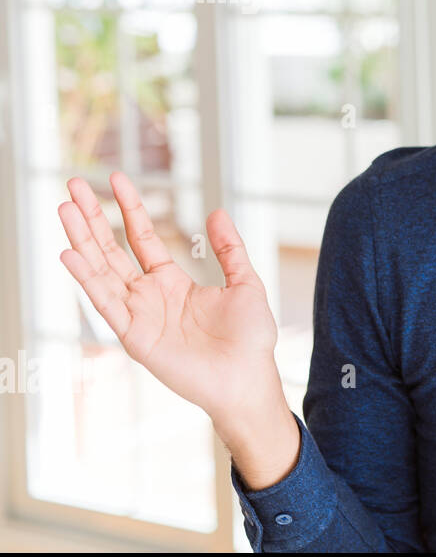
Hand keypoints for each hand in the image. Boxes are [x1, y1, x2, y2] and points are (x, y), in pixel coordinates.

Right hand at [56, 171, 285, 431]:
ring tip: (64, 208)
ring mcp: (138, 315)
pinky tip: (70, 253)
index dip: (129, 208)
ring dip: (82, 239)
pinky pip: (106, 302)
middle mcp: (148, 296)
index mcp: (171, 283)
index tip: (116, 179)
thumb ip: (229, 250)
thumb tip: (217, 212)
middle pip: (112, 249)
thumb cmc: (250, 337)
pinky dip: (87, 278)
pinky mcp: (134, 335)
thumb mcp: (245, 282)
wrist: (248, 377)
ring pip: (102, 270)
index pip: (142, 237)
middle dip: (92, 218)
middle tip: (73, 186)